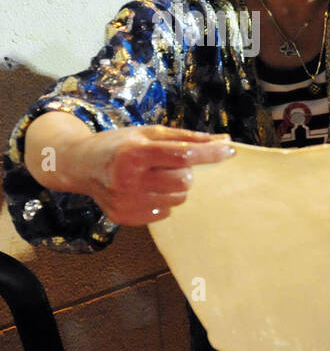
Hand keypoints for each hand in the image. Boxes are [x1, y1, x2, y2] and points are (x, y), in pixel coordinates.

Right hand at [65, 125, 234, 224]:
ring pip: (178, 199)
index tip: (229, 150)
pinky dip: (163, 200)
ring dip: (174, 187)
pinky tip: (144, 189)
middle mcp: (127, 179)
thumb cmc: (120, 145)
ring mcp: (124, 202)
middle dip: (186, 172)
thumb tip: (225, 141)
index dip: (210, 153)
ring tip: (153, 176)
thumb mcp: (150, 133)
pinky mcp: (124, 217)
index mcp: (133, 154)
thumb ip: (188, 138)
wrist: (80, 165)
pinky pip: (165, 212)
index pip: (183, 155)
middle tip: (168, 164)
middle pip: (185, 182)